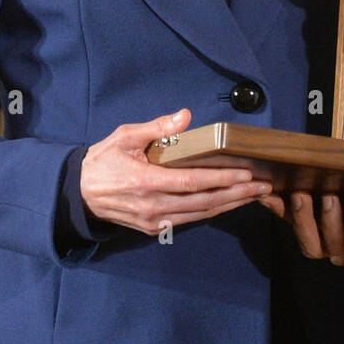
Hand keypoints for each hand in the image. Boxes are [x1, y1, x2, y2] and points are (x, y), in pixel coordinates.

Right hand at [80, 109, 271, 236]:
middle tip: (264, 187)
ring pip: (200, 214)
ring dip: (230, 205)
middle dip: (236, 194)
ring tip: (254, 195)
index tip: (246, 174)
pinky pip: (189, 220)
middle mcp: (154, 206)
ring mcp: (154, 221)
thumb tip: (185, 115)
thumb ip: (156, 128)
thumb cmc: (104, 160)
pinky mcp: (154, 229)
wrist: (79, 194)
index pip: (192, 182)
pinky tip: (229, 203)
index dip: (221, 179)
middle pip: (203, 202)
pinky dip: (212, 211)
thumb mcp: (125, 136)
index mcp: (146, 182)